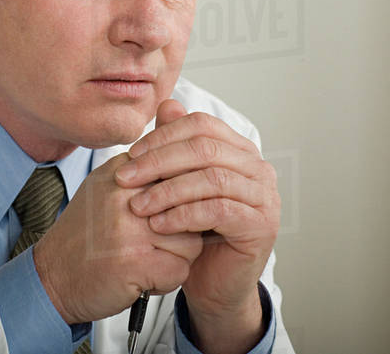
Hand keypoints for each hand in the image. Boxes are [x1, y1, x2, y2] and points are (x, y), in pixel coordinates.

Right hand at [34, 152, 203, 324]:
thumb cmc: (85, 237)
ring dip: (176, 259)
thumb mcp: (108, 189)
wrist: (52, 276)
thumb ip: (143, 173)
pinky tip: (142, 278)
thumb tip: (191, 164)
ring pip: (191, 241)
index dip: (183, 202)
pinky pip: (180, 270)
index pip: (182, 173)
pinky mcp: (134, 261)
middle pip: (191, 206)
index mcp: (122, 170)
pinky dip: (166, 281)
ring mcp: (129, 227)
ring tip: (146, 261)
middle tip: (156, 244)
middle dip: (183, 231)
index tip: (169, 217)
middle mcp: (124, 193)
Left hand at [116, 100, 279, 348]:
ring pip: (211, 178)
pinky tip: (159, 224)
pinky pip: (218, 210)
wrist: (213, 284)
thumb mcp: (179, 185)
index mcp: (239, 150)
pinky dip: (184, 215)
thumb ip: (175, 147)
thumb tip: (167, 105)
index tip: (131, 154)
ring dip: (168, 191)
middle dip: (159, 161)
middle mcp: (257, 168)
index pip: (201, 125)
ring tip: (138, 205)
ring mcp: (264, 196)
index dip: (164, 135)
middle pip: (205, 148)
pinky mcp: (260, 225)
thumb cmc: (196, 232)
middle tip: (126, 178)